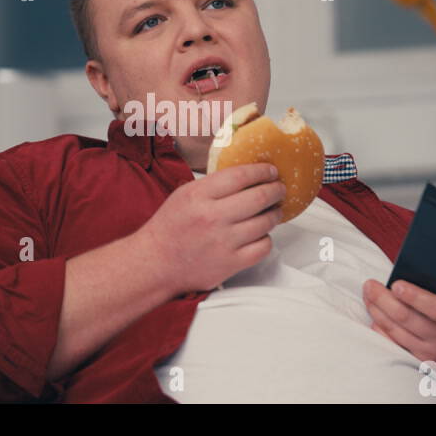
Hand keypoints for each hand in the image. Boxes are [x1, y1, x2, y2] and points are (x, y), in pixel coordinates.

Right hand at [135, 163, 284, 296]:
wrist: (156, 263)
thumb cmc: (170, 228)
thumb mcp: (184, 195)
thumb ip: (213, 184)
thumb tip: (247, 175)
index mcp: (198, 196)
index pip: (241, 176)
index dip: (262, 171)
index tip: (270, 171)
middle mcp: (212, 217)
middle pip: (259, 197)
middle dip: (276, 190)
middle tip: (279, 189)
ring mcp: (223, 242)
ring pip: (265, 222)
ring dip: (275, 214)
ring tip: (274, 210)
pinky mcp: (230, 264)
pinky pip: (263, 247)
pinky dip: (267, 238)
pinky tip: (261, 234)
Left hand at [361, 276, 435, 364]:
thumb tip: (410, 267)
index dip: (414, 296)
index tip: (396, 284)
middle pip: (407, 318)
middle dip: (383, 299)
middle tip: (369, 285)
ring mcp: (432, 352)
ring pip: (395, 331)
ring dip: (376, 311)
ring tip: (368, 295)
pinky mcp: (419, 362)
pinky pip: (392, 344)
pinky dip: (379, 327)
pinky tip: (375, 314)